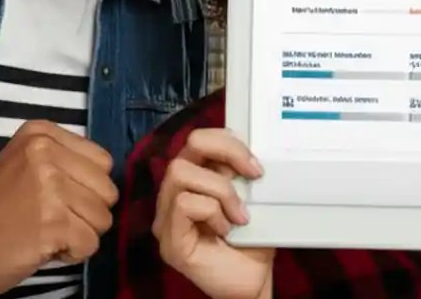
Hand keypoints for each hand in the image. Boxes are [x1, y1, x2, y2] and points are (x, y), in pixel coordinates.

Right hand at [0, 120, 118, 296]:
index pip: (103, 161)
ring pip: (103, 218)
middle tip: (49, 218)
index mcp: (40, 133)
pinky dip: (72, 253)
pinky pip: (91, 243)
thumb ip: (65, 160)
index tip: (53, 196)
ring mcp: (49, 188)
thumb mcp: (25, 164)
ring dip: (79, 234)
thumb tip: (107, 174)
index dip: (86, 186)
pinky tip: (43, 246)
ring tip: (44, 231)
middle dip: (86, 213)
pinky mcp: (52, 223)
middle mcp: (45, 153)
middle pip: (107, 191)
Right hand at [152, 128, 272, 298]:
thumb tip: (249, 152)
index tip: (254, 164)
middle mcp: (173, 195)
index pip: (198, 139)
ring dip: (221, 190)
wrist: (252, 281)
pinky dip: (212, 212)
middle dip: (228, 154)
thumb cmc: (253, 240)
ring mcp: (166, 219)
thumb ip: (242, 174)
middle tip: (253, 176)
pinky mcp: (170, 241)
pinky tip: (226, 230)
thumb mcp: (253, 198)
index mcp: (194, 180)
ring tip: (239, 215)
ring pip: (181, 173)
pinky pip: (184, 205)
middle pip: (187, 146)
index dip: (227, 141)